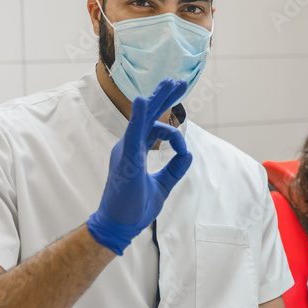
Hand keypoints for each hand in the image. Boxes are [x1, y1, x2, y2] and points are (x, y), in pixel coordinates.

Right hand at [87, 79, 192, 254]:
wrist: (119, 226)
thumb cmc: (135, 206)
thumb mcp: (163, 185)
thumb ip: (175, 169)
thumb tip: (188, 153)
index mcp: (135, 151)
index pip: (155, 128)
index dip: (174, 135)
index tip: (183, 149)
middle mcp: (128, 146)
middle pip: (148, 116)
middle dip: (163, 97)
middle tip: (178, 81)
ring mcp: (125, 151)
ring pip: (142, 119)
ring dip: (157, 99)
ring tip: (170, 83)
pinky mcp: (126, 159)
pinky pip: (133, 133)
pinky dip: (139, 116)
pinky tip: (143, 100)